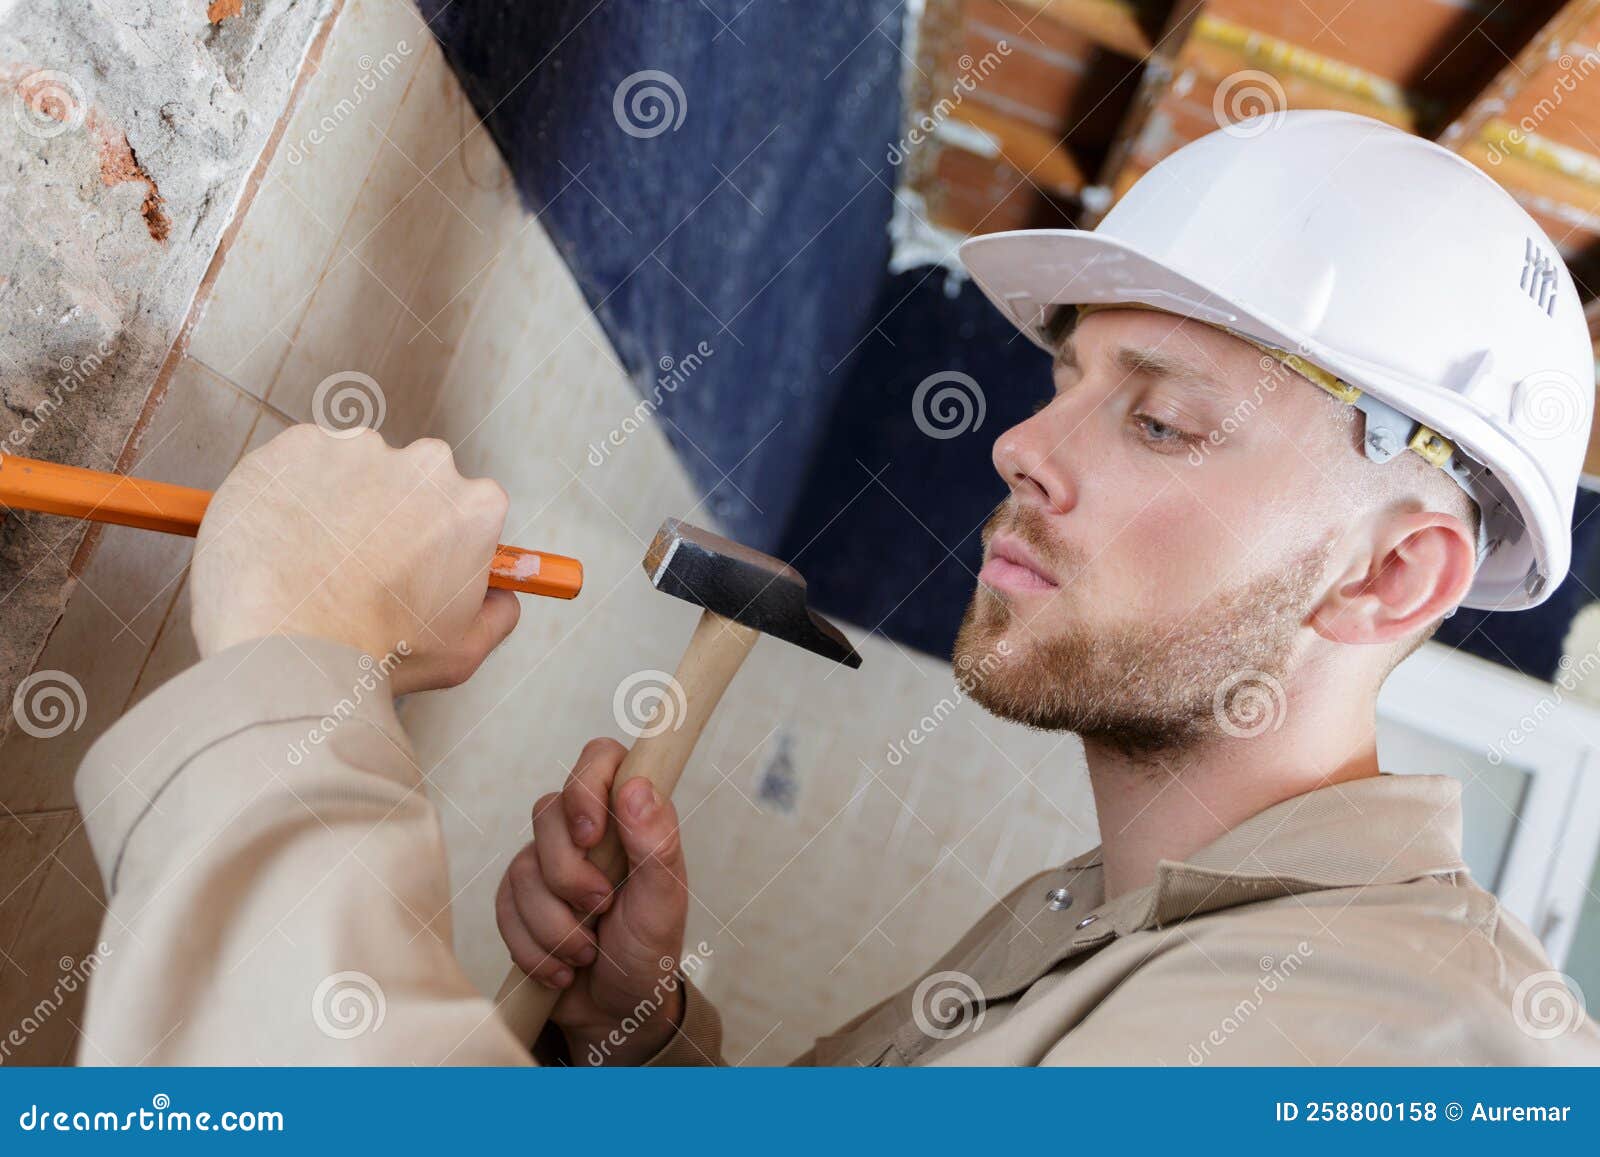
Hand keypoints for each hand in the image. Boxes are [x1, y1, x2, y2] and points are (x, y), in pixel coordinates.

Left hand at [191, 424, 519, 695]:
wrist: (286, 644)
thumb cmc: (376, 654)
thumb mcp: (463, 651)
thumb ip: (497, 614)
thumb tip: (501, 595)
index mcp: (475, 507)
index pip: (470, 509)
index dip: (443, 539)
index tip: (417, 565)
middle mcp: (427, 464)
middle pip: (415, 481)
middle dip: (393, 514)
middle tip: (361, 567)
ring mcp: (362, 448)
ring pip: (356, 470)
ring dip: (341, 503)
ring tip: (315, 561)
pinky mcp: (299, 444)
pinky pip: (300, 465)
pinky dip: (292, 495)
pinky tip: (284, 542)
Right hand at [496, 738, 688, 1065]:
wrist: (617, 1010)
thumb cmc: (650, 948)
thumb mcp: (665, 900)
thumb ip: (657, 841)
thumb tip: (635, 785)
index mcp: (628, 815)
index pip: (600, 758)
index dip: (586, 785)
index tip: (592, 835)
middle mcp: (584, 828)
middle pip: (547, 812)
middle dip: (569, 876)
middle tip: (603, 910)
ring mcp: (546, 860)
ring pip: (523, 868)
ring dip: (556, 924)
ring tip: (588, 952)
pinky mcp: (518, 897)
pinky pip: (505, 907)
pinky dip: (535, 947)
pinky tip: (563, 968)